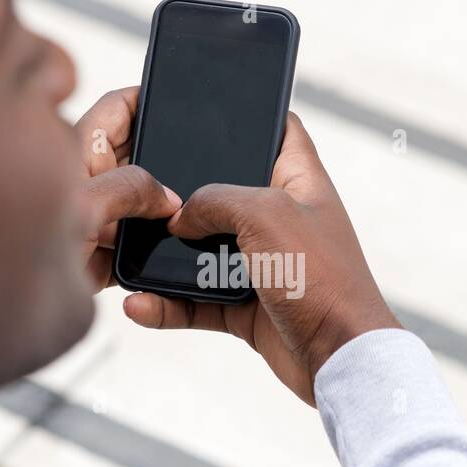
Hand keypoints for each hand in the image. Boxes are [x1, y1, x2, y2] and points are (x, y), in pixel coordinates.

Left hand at [72, 87, 178, 291]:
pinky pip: (135, 251)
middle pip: (137, 159)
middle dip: (165, 163)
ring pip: (141, 208)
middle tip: (195, 169)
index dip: (147, 100)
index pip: (117, 110)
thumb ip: (129, 189)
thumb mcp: (83, 204)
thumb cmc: (13, 242)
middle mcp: (86, 180)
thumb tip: (168, 197)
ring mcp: (93, 218)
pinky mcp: (98, 257)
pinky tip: (159, 258)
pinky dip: (149, 256)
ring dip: (160, 216)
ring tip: (181, 219)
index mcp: (74, 150)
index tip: (179, 98)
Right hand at [123, 113, 399, 405]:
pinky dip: (168, 304)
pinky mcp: (247, 306)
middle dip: (185, 192)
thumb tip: (179, 219)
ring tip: (128, 250)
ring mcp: (263, 264)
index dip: (251, 114)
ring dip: (166, 255)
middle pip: (224, 191)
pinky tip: (140, 304)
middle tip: (144, 186)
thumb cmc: (321, 279)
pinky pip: (196, 300)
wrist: (338, 358)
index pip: (279, 130)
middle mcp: (280, 218)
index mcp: (299, 181)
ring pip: (203, 250)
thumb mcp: (267, 215)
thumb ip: (216, 200)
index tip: (212, 109)